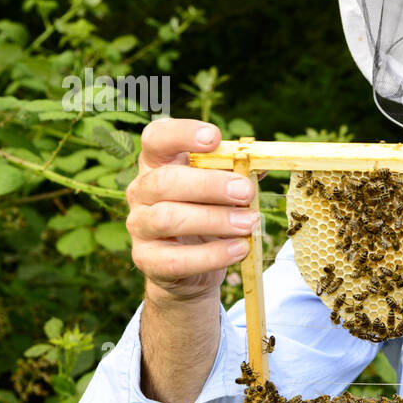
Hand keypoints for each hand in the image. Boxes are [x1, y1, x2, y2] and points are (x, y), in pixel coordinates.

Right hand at [126, 119, 257, 302]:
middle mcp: (142, 191)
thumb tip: (263, 164)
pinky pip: (177, 259)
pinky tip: (240, 249)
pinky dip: (212, 255)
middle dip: (209, 185)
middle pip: (165, 181)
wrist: (191, 268)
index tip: (214, 137)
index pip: (156, 138)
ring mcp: (140, 226)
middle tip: (245, 192)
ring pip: (168, 218)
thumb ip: (237, 174)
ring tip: (249, 223)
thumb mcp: (221, 191)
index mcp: (158, 164)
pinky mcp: (147, 260)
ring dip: (214, 220)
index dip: (181, 134)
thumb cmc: (208, 215)